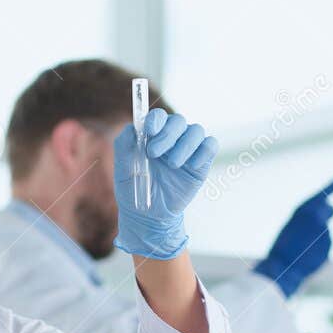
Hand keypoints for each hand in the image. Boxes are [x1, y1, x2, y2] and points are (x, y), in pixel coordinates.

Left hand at [114, 109, 218, 260]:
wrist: (148, 215)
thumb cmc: (133, 189)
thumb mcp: (122, 168)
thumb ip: (125, 145)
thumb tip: (133, 127)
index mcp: (152, 136)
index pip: (158, 116)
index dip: (156, 120)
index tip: (149, 131)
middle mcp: (172, 139)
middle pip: (178, 121)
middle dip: (167, 134)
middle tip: (154, 153)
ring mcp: (188, 150)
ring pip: (196, 130)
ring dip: (185, 144)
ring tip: (172, 164)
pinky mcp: (201, 163)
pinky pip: (210, 145)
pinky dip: (204, 151)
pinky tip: (192, 165)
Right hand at [254, 174, 332, 297]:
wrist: (282, 268)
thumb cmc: (283, 247)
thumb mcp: (293, 225)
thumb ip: (312, 215)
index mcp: (304, 209)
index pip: (325, 192)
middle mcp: (318, 217)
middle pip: (329, 210)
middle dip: (326, 214)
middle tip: (317, 223)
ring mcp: (326, 232)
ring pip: (326, 233)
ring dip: (317, 239)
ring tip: (302, 248)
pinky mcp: (330, 247)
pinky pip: (326, 247)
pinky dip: (319, 252)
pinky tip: (308, 257)